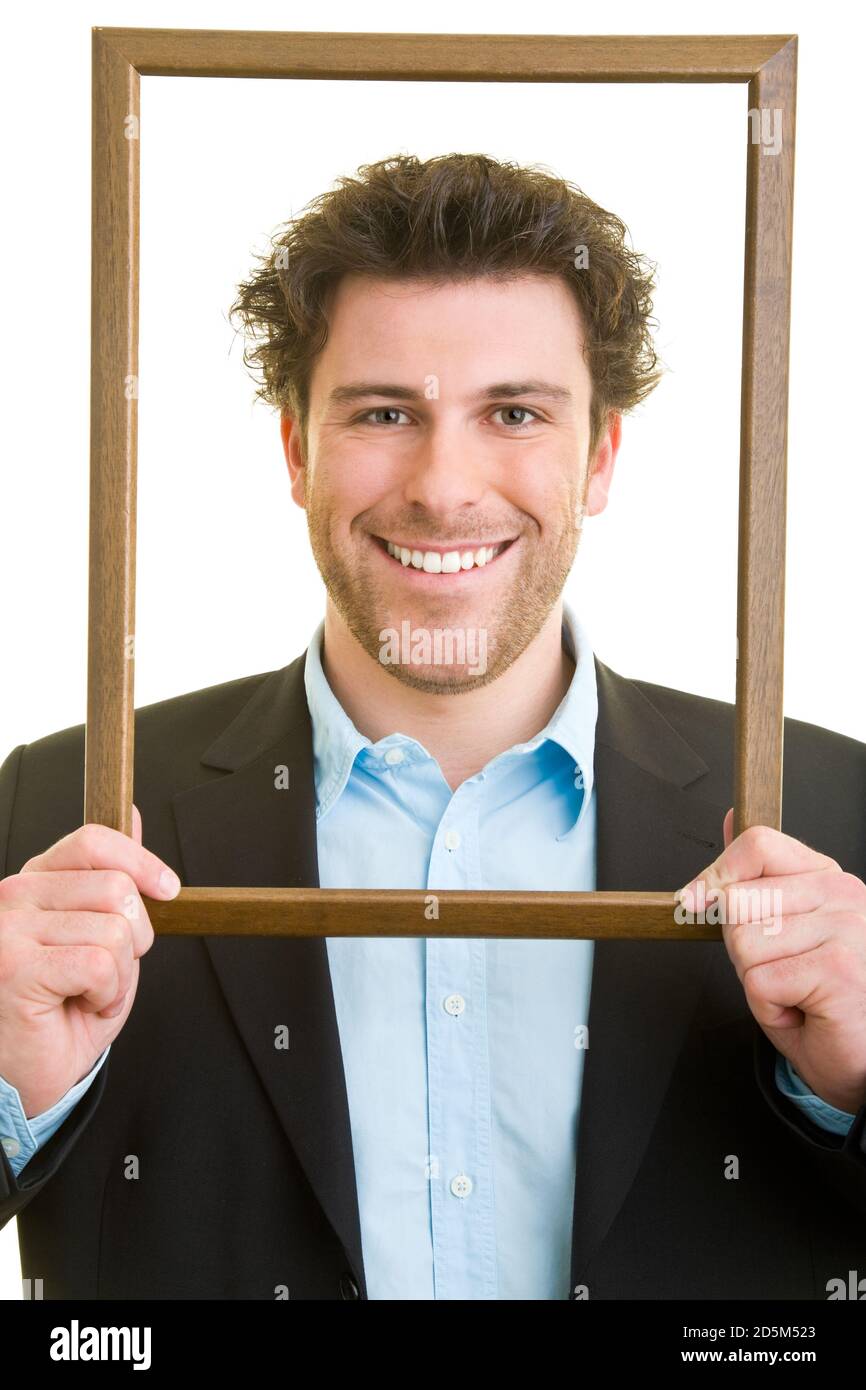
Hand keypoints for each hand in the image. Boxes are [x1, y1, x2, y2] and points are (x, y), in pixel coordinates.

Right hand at [0, 805, 179, 1117]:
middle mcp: (13, 899)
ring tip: (87, 994)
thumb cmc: (57, 1014)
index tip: (167, 889)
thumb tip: (136, 819)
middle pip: (115, 887)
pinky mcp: (16, 968)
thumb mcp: (96, 938)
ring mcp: (9, 932)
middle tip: (107, 972)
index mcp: (31, 885)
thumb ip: (110, 880)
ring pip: (114, 928)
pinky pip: (100, 963)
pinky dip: (107, 993)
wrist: (23, 1079)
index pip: (92, 841)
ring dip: (119, 974)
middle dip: (135, 937)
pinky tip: (80, 1006)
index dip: (141, 860)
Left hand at [677, 811, 865, 1114]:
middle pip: (737, 901)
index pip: (758, 845)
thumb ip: (759, 877)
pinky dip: (769, 1009)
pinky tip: (804, 1012)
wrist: (864, 1065)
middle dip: (740, 948)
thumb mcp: (784, 930)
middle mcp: (843, 896)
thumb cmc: (826, 1004)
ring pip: (742, 944)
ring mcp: (844, 929)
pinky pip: (758, 983)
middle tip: (782, 973)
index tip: (698, 902)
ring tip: (797, 994)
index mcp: (829, 880)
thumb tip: (731, 822)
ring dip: (757, 983)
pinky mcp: (835, 968)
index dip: (716, 876)